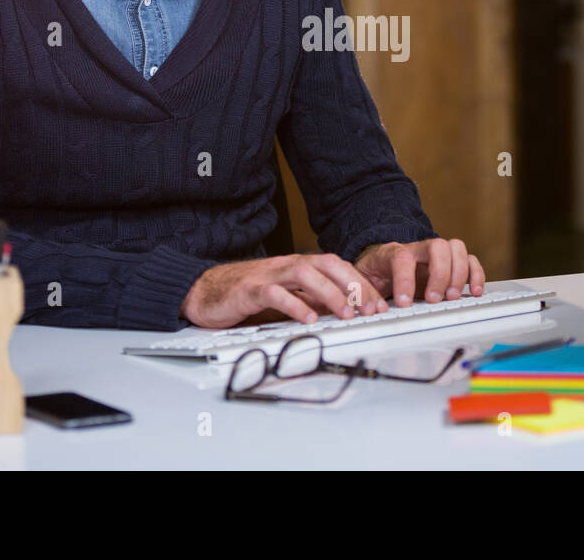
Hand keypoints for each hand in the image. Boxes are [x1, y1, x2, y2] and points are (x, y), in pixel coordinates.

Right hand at [180, 253, 387, 328]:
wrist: (203, 291)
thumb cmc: (245, 294)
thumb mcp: (286, 296)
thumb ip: (310, 300)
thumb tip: (341, 311)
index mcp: (297, 265)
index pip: (337, 267)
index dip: (361, 283)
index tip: (380, 304)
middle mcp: (286, 265)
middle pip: (327, 264)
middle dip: (353, 285)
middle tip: (371, 308)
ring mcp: (268, 274)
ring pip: (305, 274)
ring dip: (330, 293)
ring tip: (347, 314)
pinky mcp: (250, 289)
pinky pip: (275, 293)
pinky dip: (295, 305)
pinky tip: (309, 319)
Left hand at [354, 238, 484, 307]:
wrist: (381, 262)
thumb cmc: (374, 273)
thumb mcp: (361, 281)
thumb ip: (362, 292)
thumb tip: (362, 307)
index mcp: (392, 253)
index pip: (402, 259)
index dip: (405, 280)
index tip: (405, 303)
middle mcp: (417, 249)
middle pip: (436, 246)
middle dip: (439, 274)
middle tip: (435, 299)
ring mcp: (436, 254)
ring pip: (455, 248)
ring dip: (459, 273)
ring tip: (453, 297)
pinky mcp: (450, 263)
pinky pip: (469, 259)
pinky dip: (475, 274)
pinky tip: (474, 291)